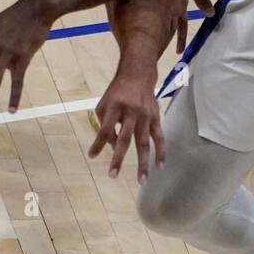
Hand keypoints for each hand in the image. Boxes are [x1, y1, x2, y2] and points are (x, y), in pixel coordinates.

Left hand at [88, 67, 164, 182]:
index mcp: (114, 106)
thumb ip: (105, 124)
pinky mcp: (155, 117)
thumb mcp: (104, 103)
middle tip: (113, 174)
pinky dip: (161, 152)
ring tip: (141, 179)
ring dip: (143, 162)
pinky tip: (160, 166)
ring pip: (144, 142)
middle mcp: (130, 111)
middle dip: (118, 158)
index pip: (105, 129)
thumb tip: (112, 147)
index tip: (92, 155)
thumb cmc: (118, 91)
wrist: (138, 74)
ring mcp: (145, 115)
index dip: (98, 143)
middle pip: (124, 139)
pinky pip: (159, 137)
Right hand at [156, 0, 213, 52]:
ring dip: (171, 38)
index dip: (153, 33)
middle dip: (159, 40)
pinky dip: (181, 30)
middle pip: (160, 23)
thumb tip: (209, 14)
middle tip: (158, 57)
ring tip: (174, 53)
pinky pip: (179, 19)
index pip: (155, 17)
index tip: (153, 48)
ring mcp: (170, 1)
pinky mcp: (179, 0)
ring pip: (170, 24)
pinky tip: (181, 41)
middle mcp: (163, 1)